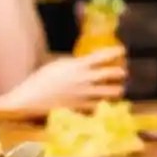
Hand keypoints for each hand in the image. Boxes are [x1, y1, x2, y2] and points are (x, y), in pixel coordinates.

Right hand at [0, 47, 126, 111]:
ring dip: (116, 89)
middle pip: (109, 74)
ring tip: (120, 89)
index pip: (101, 57)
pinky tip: (105, 102)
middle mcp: (84, 79)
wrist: (33, 98)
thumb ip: (74, 64)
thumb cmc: (42, 79)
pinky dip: (103, 103)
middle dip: (119, 72)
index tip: (122, 50)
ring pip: (108, 92)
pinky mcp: (81, 106)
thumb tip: (84, 63)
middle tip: (123, 72)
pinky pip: (98, 105)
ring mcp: (84, 94)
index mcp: (78, 66)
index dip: (113, 52)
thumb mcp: (58, 65)